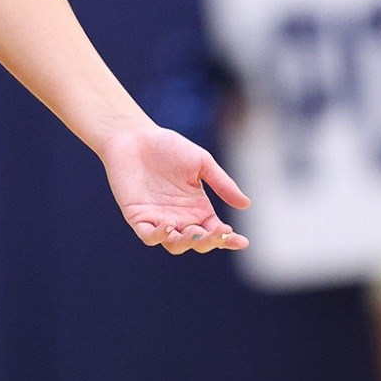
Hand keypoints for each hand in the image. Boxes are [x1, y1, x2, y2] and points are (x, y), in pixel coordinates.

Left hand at [102, 123, 250, 254]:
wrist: (135, 136)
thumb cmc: (168, 147)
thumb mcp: (201, 162)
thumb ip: (222, 183)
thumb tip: (246, 204)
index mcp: (198, 208)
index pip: (216, 231)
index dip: (229, 240)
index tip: (242, 242)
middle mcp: (180, 219)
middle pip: (198, 242)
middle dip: (209, 241)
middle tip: (218, 232)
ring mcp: (159, 220)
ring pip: (175, 244)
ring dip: (186, 242)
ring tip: (194, 231)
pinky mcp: (138, 218)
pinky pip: (148, 235)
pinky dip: (158, 236)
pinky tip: (168, 227)